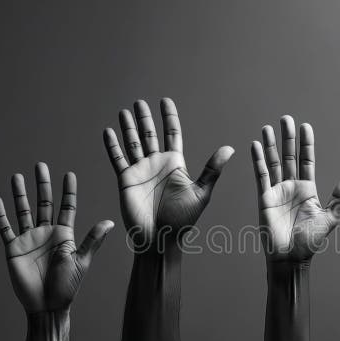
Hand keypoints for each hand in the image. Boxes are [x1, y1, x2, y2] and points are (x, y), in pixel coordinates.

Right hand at [0, 163, 113, 312]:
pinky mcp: (14, 249)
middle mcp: (47, 233)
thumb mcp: (81, 261)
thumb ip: (92, 240)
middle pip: (44, 203)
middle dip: (42, 184)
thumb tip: (111, 222)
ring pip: (24, 211)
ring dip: (20, 194)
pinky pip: (6, 228)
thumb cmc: (67, 286)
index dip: (68, 192)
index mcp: (64, 235)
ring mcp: (30, 240)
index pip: (67, 207)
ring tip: (17, 176)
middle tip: (41, 165)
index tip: (69, 174)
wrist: (47, 305)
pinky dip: (0, 214)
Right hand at [103, 98, 233, 247]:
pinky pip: (118, 158)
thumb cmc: (183, 221)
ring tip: (125, 111)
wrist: (160, 239)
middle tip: (139, 102)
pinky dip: (112, 145)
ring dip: (128, 127)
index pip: (172, 133)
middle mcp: (157, 164)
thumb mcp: (201, 193)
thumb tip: (230, 148)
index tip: (165, 101)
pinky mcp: (126, 180)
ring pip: (133, 143)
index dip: (168, 117)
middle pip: (150, 134)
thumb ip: (211, 169)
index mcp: (175, 164)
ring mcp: (141, 171)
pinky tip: (109, 132)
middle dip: (145, 118)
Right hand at [251, 116, 339, 262]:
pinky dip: (258, 160)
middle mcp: (292, 187)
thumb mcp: (329, 219)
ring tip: (268, 127)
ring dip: (271, 145)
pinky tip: (256, 145)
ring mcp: (277, 191)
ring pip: (273, 162)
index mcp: (308, 190)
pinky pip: (261, 175)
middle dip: (288, 138)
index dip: (306, 144)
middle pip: (289, 156)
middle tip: (286, 118)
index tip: (305, 126)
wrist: (290, 258)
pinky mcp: (264, 198)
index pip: (307, 160)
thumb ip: (339, 199)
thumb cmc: (309, 242)